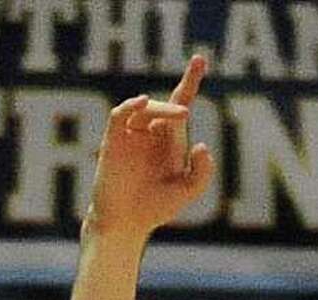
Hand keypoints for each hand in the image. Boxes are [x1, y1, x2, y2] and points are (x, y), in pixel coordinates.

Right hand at [84, 53, 213, 244]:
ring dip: (162, 109)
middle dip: (179, 97)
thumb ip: (201, 173)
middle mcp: (152, 131)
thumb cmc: (156, 207)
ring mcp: (132, 133)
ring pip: (147, 108)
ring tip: (179, 116)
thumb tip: (203, 145)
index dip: (190, 81)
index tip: (201, 59)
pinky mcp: (114, 139)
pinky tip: (143, 104)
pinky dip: (132, 106)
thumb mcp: (186, 192)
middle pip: (167, 105)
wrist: (127, 221)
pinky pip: (121, 115)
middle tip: (187, 112)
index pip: (182, 103)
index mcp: (171, 140)